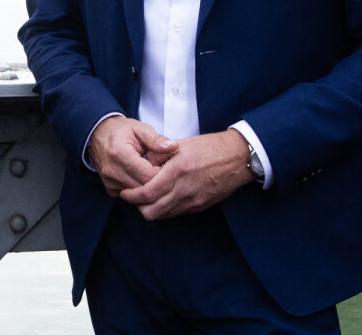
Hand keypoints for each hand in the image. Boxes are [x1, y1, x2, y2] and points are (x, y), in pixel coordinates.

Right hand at [87, 116, 178, 196]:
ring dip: (150, 188)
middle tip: (166, 172)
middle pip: (144, 189)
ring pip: (139, 196)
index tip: (170, 167)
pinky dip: (140, 190)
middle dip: (159, 183)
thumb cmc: (122, 130)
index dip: (164, 174)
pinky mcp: (110, 188)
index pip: (149, 176)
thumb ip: (157, 140)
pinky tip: (143, 178)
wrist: (99, 134)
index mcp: (120, 154)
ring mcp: (109, 181)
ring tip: (155, 174)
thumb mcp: (140, 129)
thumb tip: (173, 147)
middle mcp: (112, 171)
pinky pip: (131, 197)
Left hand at [119, 129, 251, 219]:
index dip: (132, 196)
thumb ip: (157, 155)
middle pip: (152, 211)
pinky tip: (164, 198)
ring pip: (163, 215)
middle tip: (133, 197)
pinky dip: (166, 209)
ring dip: (152, 209)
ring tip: (147, 198)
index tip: (125, 192)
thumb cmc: (208, 148)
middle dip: (138, 206)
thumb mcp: (179, 146)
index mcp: (176, 171)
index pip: (147, 193)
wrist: (236, 158)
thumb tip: (142, 164)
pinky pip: (177, 213)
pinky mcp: (200, 206)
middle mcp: (184, 190)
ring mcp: (193, 201)